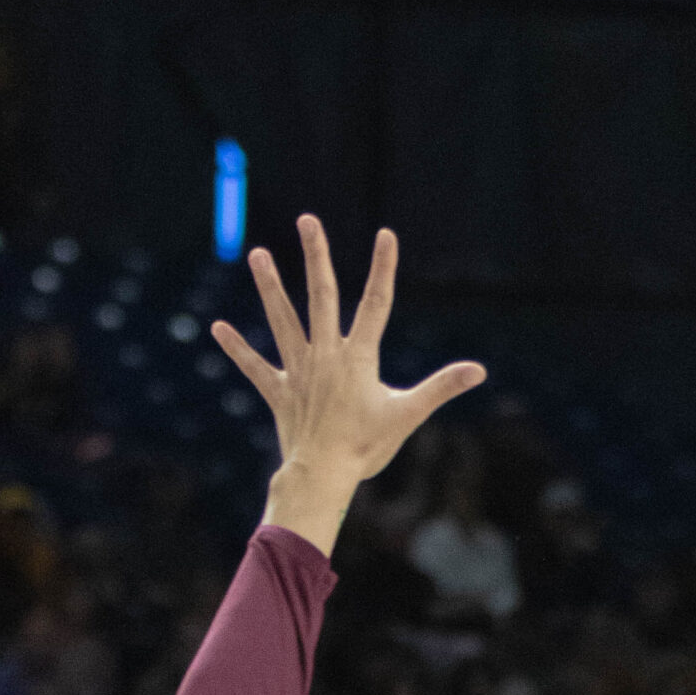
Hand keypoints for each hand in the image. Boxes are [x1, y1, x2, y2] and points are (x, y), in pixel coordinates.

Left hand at [218, 219, 485, 555]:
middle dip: (316, 256)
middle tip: (307, 220)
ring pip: (282, 319)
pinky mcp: (280, 391)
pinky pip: (255, 367)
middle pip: (321, 296)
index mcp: (358, 357)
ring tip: (257, 253)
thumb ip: (442, 386)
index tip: (386, 235)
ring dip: (269, 286)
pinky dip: (237, 349)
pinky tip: (217, 328)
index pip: (376, 303)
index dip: (383, 268)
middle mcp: (325, 354)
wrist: (325, 473)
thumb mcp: (409, 414)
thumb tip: (478, 371)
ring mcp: (299, 371)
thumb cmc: (369, 446)